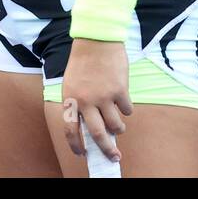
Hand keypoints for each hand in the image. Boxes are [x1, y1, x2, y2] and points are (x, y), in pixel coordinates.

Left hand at [61, 38, 131, 162]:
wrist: (96, 40)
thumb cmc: (83, 63)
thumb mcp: (72, 84)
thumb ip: (79, 105)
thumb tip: (92, 129)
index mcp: (70, 99)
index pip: (70, 130)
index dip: (76, 145)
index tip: (83, 154)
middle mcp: (86, 101)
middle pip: (97, 134)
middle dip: (106, 149)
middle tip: (114, 157)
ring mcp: (103, 96)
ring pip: (116, 125)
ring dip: (119, 128)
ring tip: (120, 125)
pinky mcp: (119, 90)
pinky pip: (127, 110)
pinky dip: (126, 109)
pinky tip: (123, 100)